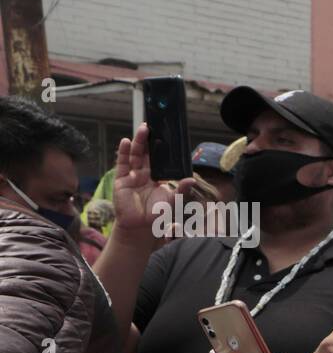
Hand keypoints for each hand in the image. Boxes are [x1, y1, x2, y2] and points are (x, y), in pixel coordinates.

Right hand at [110, 123, 195, 248]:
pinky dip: (124, 152)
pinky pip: (122, 163)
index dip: (162, 147)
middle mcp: (145, 173)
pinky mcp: (121, 179)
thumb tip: (191, 179)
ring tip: (143, 129)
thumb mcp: (173, 202)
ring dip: (139, 142)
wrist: (140, 227)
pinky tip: (126, 142)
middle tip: (153, 125)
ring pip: (136, 155)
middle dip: (150, 140)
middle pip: (147, 153)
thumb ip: (181, 190)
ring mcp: (132, 175)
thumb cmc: (157, 214)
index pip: (160, 158)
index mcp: (158, 176)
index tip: (166, 134)